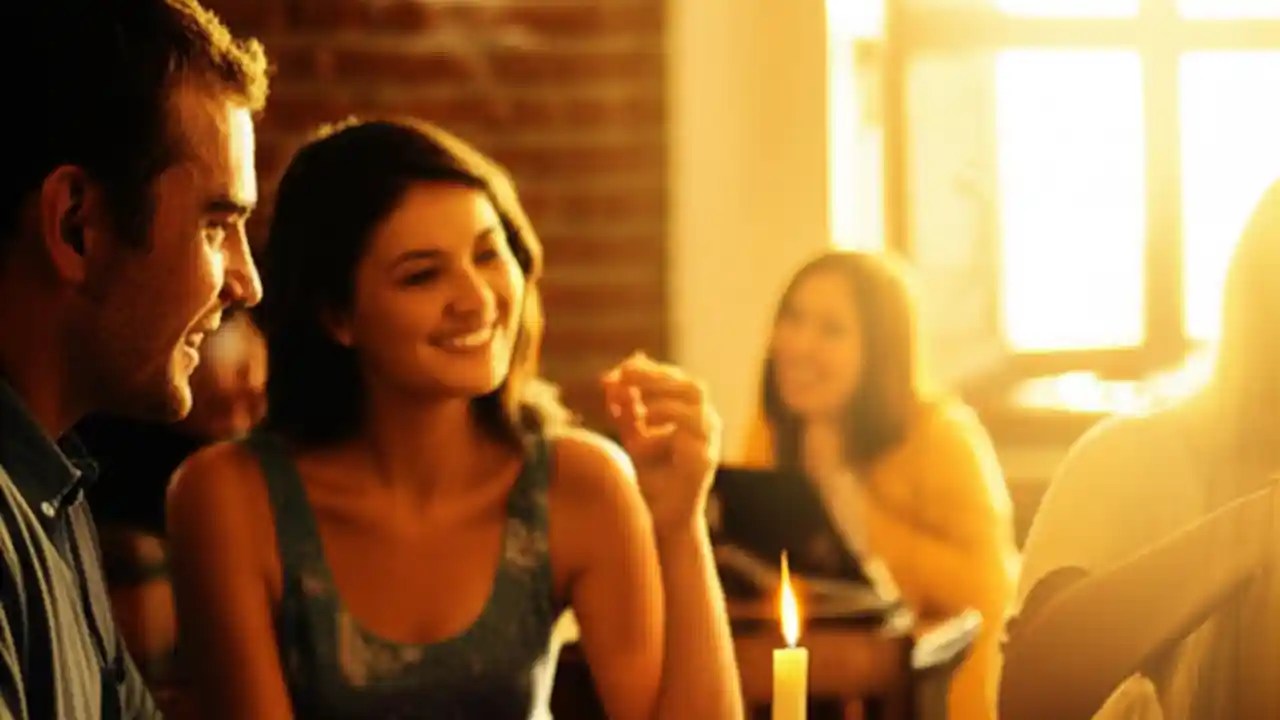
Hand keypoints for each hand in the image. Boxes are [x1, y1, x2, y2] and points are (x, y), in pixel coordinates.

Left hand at [601, 353, 720, 537]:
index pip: (676, 380)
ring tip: (635, 403)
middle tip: (624, 375)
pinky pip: (693, 427)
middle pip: (690, 384)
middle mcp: (705, 424)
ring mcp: (709, 440)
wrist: (663, 521)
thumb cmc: (652, 478)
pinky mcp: (705, 458)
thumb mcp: (633, 437)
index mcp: (692, 415)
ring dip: (662, 392)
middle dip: (656, 376)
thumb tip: (610, 378)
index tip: (618, 371)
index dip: (649, 371)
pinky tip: (644, 419)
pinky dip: (668, 415)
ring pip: (696, 397)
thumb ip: (626, 410)